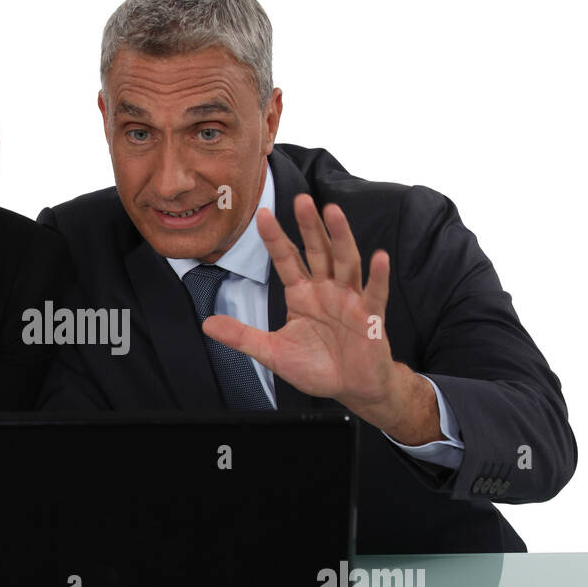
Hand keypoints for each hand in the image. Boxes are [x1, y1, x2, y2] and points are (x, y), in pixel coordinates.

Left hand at [203, 196, 396, 412]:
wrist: (351, 388)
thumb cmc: (317, 367)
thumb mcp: (272, 352)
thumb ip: (242, 336)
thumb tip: (207, 324)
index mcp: (302, 294)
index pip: (286, 259)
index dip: (275, 238)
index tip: (262, 215)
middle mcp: (326, 290)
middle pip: (318, 251)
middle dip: (309, 226)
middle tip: (300, 198)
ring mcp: (350, 300)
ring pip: (345, 262)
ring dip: (341, 236)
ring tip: (333, 211)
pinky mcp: (371, 317)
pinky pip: (375, 294)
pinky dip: (378, 276)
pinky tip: (379, 257)